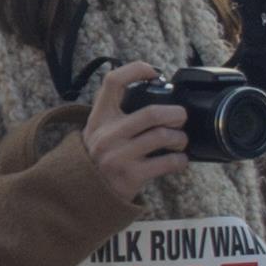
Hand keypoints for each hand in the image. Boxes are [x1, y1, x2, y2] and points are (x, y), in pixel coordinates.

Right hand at [83, 63, 192, 198]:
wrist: (85, 195)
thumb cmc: (99, 158)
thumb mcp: (97, 131)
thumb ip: (116, 114)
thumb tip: (154, 93)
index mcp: (100, 118)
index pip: (113, 82)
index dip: (136, 70)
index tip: (154, 73)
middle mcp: (107, 134)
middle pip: (153, 112)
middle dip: (177, 114)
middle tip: (180, 119)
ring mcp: (119, 156)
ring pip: (164, 136)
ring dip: (180, 139)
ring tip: (179, 142)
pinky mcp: (131, 176)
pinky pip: (168, 162)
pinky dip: (180, 160)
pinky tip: (177, 160)